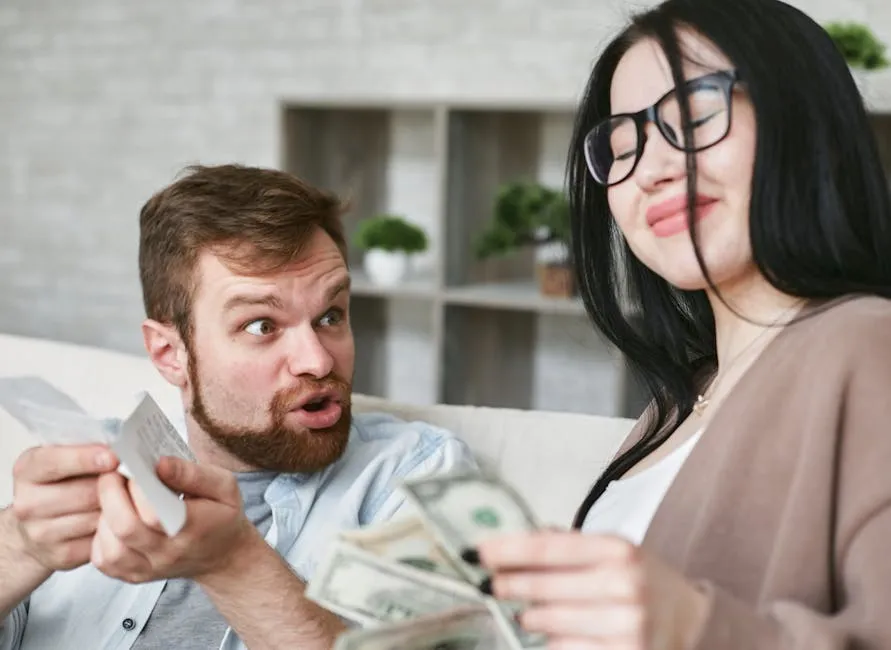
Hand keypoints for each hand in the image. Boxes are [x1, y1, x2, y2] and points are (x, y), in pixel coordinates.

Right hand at [10, 444, 117, 570]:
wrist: (37, 529)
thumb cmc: (60, 486)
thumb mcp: (63, 458)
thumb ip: (86, 449)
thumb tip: (123, 447)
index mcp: (27, 470)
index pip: (54, 462)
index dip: (86, 459)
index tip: (113, 457)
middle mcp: (28, 503)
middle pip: (85, 492)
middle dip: (113, 485)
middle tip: (131, 477)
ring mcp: (41, 533)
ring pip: (97, 517)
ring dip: (117, 507)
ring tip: (123, 498)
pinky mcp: (61, 555)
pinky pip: (101, 540)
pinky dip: (114, 529)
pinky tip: (115, 520)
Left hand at [90, 456, 253, 583]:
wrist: (224, 556)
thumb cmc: (222, 515)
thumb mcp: (224, 486)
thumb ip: (193, 473)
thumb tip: (159, 464)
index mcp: (193, 528)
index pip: (154, 512)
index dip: (137, 487)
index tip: (135, 467)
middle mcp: (169, 553)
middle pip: (125, 529)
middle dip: (110, 495)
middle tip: (112, 475)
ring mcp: (150, 569)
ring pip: (110, 549)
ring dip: (104, 518)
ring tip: (113, 498)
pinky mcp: (135, 575)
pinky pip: (104, 562)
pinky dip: (101, 538)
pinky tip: (111, 520)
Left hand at [475, 531, 707, 649]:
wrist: (692, 623)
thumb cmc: (641, 583)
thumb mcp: (612, 554)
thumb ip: (565, 546)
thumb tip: (506, 544)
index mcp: (618, 550)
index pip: (548, 546)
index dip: (507, 549)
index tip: (478, 552)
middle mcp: (624, 585)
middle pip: (542, 586)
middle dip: (508, 584)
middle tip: (491, 584)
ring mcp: (626, 626)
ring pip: (548, 622)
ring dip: (530, 617)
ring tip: (528, 613)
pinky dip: (553, 643)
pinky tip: (557, 635)